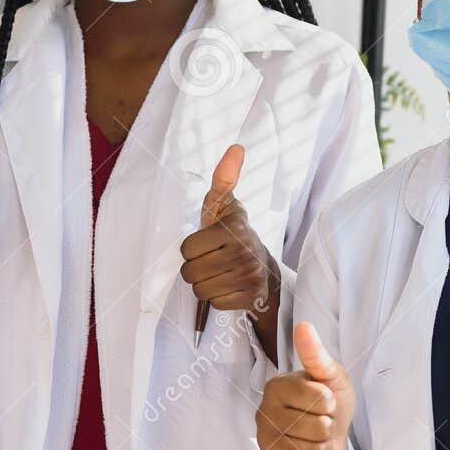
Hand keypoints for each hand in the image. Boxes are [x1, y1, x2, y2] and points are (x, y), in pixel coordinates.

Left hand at [179, 144, 278, 315]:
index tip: (207, 242)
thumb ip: (223, 179)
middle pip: (190, 272)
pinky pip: (215, 303)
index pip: (186, 249)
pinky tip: (229, 286)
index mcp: (235, 228)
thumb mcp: (224, 205)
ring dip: (205, 283)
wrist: (263, 267)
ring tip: (219, 272)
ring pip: (200, 290)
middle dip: (196, 267)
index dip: (191, 248)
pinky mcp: (250, 298)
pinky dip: (218, 297)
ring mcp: (249, 277)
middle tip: (212, 259)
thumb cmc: (232, 233)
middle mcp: (245, 252)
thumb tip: (236, 147)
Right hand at [257, 322, 355, 449]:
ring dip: (326, 448)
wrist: (330, 438)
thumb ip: (317, 355)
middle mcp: (263, 412)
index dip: (331, 402)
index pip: (317, 398)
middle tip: (321, 423)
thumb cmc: (329, 402)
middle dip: (329, 427)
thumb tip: (303, 326)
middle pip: (317, 428)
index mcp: (276, 386)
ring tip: (318, 440)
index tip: (326, 400)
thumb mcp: (331, 376)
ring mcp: (264, 441)